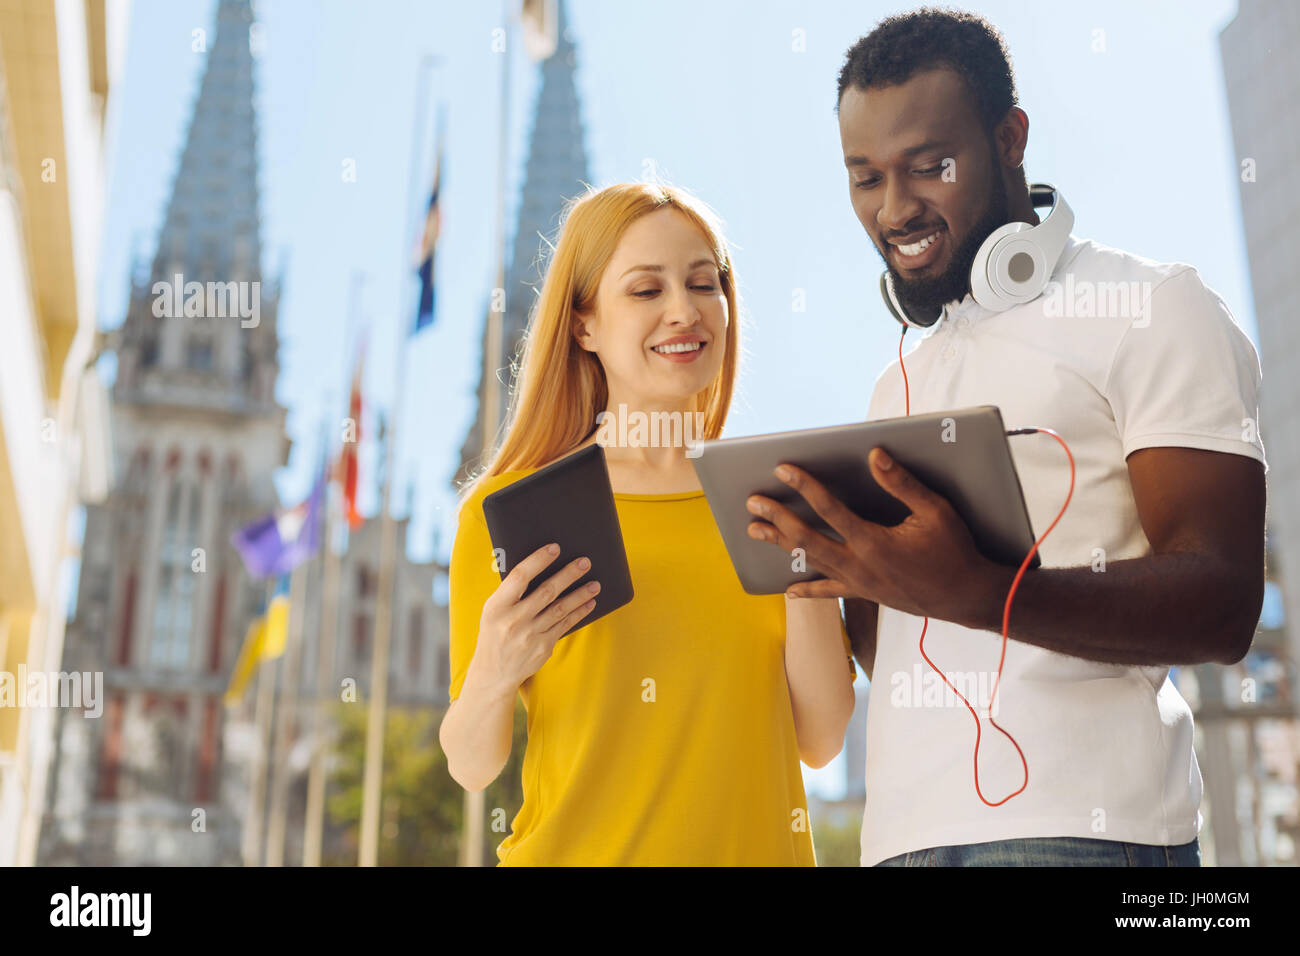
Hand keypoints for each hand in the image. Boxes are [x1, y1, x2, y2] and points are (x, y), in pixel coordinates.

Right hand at [463, 543, 600, 695]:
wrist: (493, 673)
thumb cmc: (494, 633)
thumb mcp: (492, 611)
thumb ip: (511, 592)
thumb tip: (538, 566)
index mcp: (496, 606)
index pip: (519, 577)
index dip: (538, 560)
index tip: (555, 548)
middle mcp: (513, 620)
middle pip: (546, 592)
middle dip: (568, 575)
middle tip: (585, 562)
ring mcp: (530, 635)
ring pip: (561, 609)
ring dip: (580, 594)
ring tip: (595, 584)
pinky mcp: (543, 647)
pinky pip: (565, 625)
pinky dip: (578, 613)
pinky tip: (589, 603)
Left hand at [745, 447, 1003, 627]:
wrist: (966, 596)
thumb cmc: (954, 550)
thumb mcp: (935, 511)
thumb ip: (902, 484)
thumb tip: (875, 455)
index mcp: (874, 542)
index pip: (829, 508)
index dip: (804, 486)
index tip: (784, 469)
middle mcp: (859, 565)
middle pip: (807, 539)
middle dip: (778, 518)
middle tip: (754, 502)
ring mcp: (858, 583)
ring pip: (811, 563)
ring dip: (781, 545)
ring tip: (755, 531)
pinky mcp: (864, 594)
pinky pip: (829, 593)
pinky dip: (808, 591)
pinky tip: (788, 590)